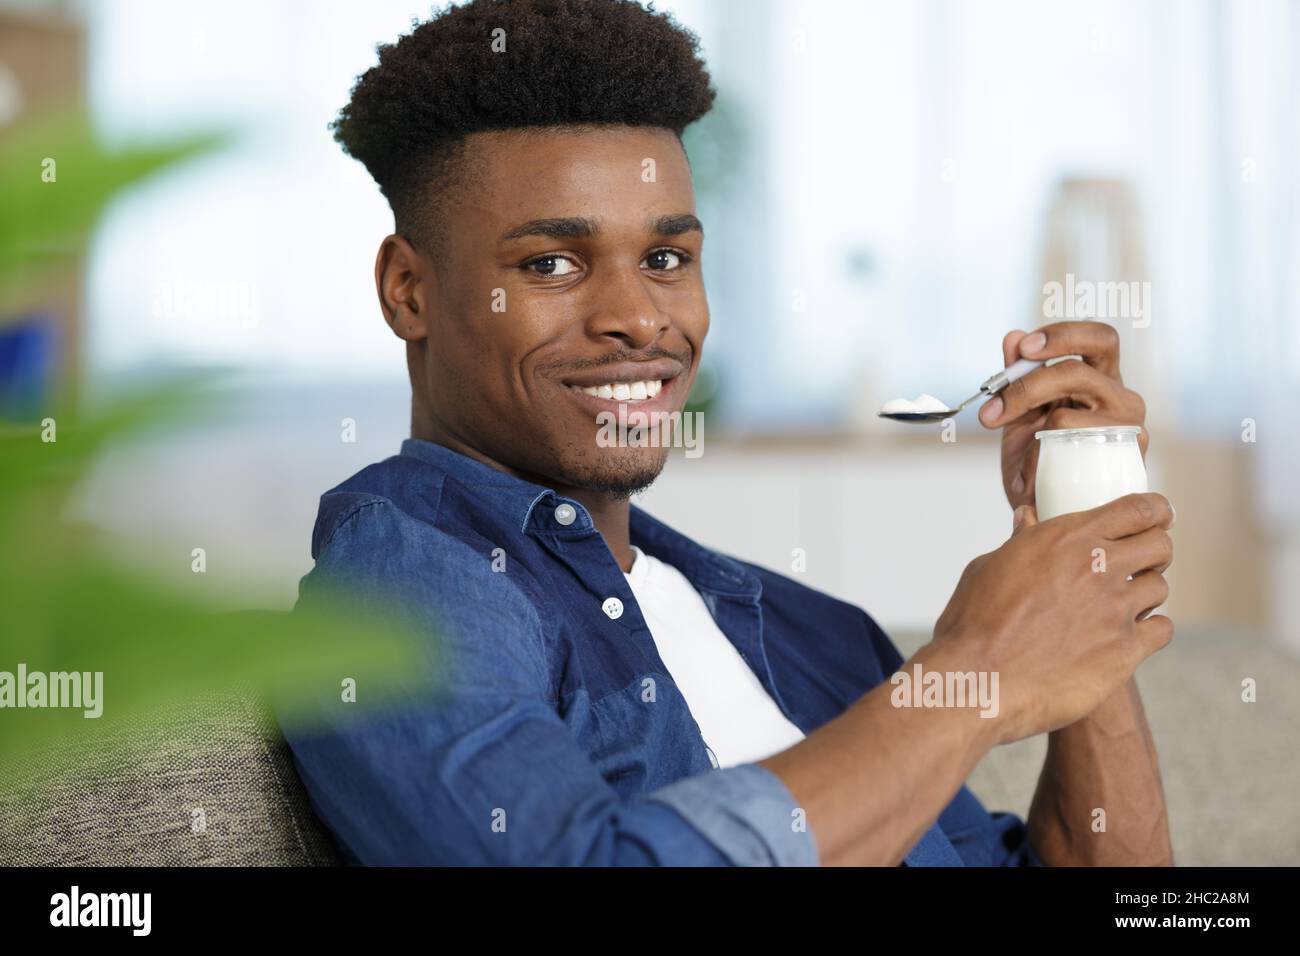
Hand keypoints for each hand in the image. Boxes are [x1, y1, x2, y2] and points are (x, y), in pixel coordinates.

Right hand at [928, 492, 1173, 745]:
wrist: (978, 679)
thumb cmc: (973, 623)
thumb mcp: (988, 567)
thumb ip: (1019, 541)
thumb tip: (1027, 520)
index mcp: (1067, 538)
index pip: (1138, 509)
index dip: (1155, 511)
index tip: (1157, 518)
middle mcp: (1098, 567)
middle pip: (1160, 545)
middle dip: (1153, 553)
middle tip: (1137, 566)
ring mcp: (1115, 609)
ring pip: (1159, 588)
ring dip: (1144, 595)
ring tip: (1118, 608)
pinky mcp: (1125, 649)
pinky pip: (1162, 630)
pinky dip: (1148, 632)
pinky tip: (1124, 637)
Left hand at [978, 321, 1148, 511]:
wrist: (1049, 504)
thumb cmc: (1039, 454)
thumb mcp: (1020, 412)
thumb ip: (1017, 375)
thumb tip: (1013, 337)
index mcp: (1098, 374)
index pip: (1097, 337)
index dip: (1062, 335)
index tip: (1023, 348)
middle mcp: (1118, 396)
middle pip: (1078, 371)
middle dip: (1028, 386)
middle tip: (995, 408)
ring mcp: (1124, 428)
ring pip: (1065, 417)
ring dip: (1026, 434)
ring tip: (1015, 453)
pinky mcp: (1123, 461)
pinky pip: (1067, 456)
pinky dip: (1039, 462)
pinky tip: (1031, 473)